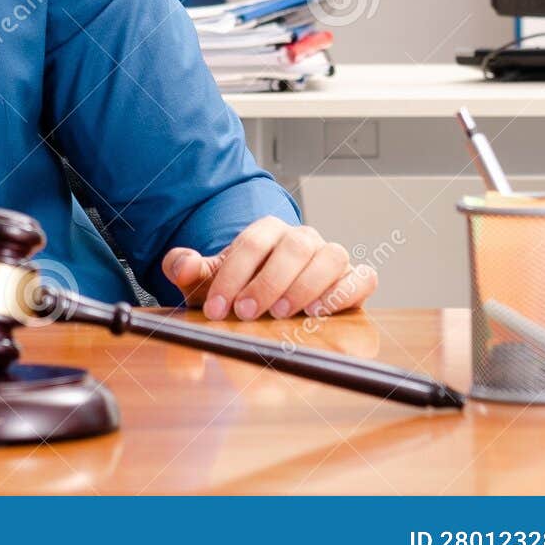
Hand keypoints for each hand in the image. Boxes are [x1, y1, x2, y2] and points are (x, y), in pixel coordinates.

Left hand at [161, 216, 376, 321]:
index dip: (232, 275)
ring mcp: (330, 257)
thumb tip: (182, 265)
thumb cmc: (241, 287)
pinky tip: (321, 312)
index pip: (251, 244)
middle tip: (246, 313)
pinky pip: (362, 278)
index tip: (218, 309)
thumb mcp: (211, 280)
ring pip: (330, 257)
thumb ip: (188, 269)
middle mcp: (302, 238)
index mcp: (267, 231)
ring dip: (306, 284)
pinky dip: (346, 292)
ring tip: (282, 313)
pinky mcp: (354, 280)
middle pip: (292, 247)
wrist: (273, 298)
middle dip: (267, 281)